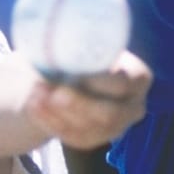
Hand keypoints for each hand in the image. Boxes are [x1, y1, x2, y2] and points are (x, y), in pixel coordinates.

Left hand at [25, 51, 152, 150]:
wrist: (67, 74)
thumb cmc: (78, 51)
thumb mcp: (81, 43)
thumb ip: (78, 43)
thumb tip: (62, 34)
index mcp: (138, 77)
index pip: (122, 83)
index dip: (95, 81)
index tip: (70, 72)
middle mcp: (133, 106)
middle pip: (109, 114)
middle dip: (77, 104)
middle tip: (51, 92)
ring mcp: (117, 127)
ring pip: (89, 130)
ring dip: (58, 114)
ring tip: (35, 94)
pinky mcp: (95, 139)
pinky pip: (75, 138)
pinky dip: (52, 123)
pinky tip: (35, 107)